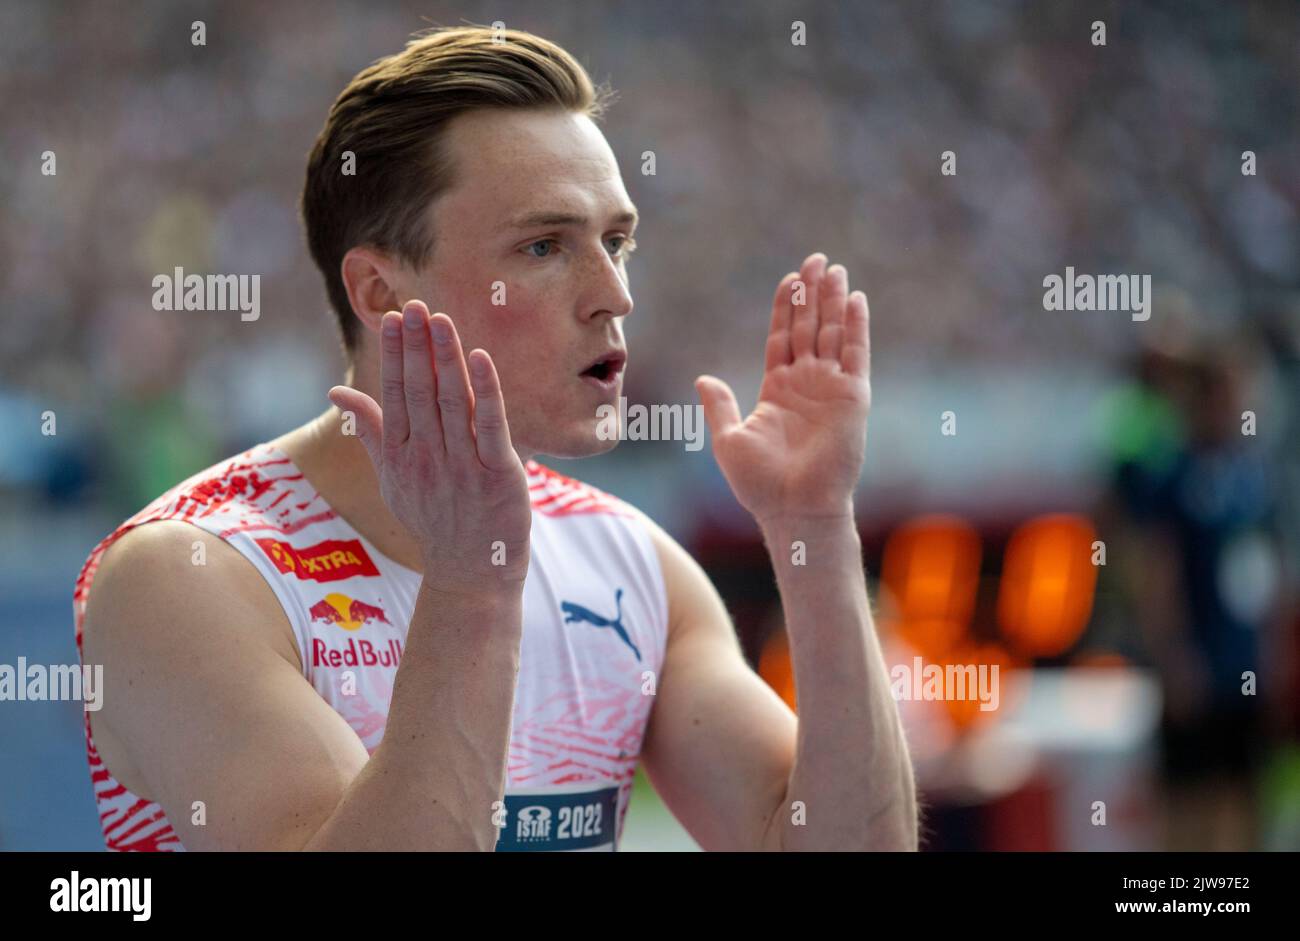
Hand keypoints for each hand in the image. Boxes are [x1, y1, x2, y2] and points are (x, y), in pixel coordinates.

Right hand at [328, 300, 530, 593]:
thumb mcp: (393, 477)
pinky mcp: (497, 474)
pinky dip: (485, 393)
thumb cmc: (433, 518)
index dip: (395, 355)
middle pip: (419, 393)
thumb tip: (336, 391)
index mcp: (400, 455)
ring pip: (452, 402)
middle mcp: (426, 457)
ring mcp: (462, 466)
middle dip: (416, 347)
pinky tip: (480, 360)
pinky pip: (489, 427)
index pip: (394, 395)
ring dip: (446, 359)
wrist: (470, 571)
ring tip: (440, 321)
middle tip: (414, 306)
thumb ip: (370, 430)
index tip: (393, 317)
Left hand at [695, 253, 870, 524]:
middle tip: (815, 260)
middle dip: (812, 294)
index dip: (785, 308)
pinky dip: (856, 326)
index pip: (782, 338)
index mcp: (778, 390)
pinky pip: (855, 354)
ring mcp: (831, 389)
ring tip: (833, 268)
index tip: (789, 279)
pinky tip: (856, 298)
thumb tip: (703, 378)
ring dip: (834, 301)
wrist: (793, 509)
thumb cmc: (759, 484)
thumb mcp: (728, 439)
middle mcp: (807, 385)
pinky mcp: (852, 398)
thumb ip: (719, 405)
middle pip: (809, 328)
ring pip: (832, 334)